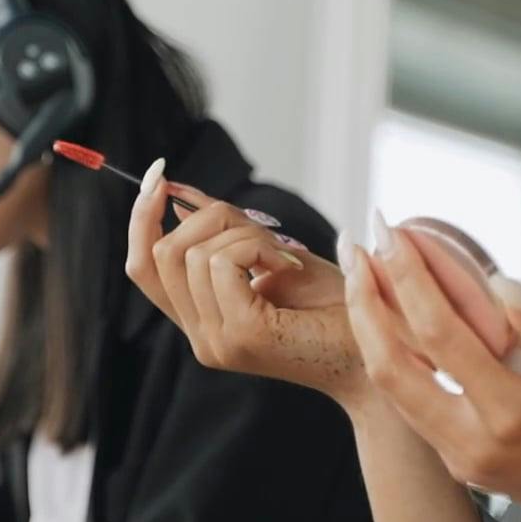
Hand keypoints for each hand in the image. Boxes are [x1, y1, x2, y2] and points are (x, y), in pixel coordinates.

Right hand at [125, 164, 369, 403]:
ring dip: (244, 233)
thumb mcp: (270, 254)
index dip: (141, 217)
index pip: (142, 267)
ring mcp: (217, 341)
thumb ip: (224, 231)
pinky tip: (289, 264)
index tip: (160, 174)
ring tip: (283, 254)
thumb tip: (179, 196)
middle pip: (161, 252)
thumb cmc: (337, 305)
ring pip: (192, 252)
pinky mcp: (242, 334)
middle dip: (208, 216)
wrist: (379, 347)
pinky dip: (256, 246)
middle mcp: (201, 337)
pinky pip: (221, 261)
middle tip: (261, 229)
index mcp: (202, 320)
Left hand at [340, 222, 520, 521]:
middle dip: (365, 299)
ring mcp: (461, 460)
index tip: (394, 230)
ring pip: (392, 388)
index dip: (411, 276)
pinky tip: (390, 313)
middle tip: (355, 242)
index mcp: (513, 414)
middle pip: (392, 365)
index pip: (441, 333)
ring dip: (369, 326)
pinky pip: (411, 402)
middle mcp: (474, 444)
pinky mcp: (458, 464)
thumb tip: (499, 280)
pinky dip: (393, 352)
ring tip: (361, 270)